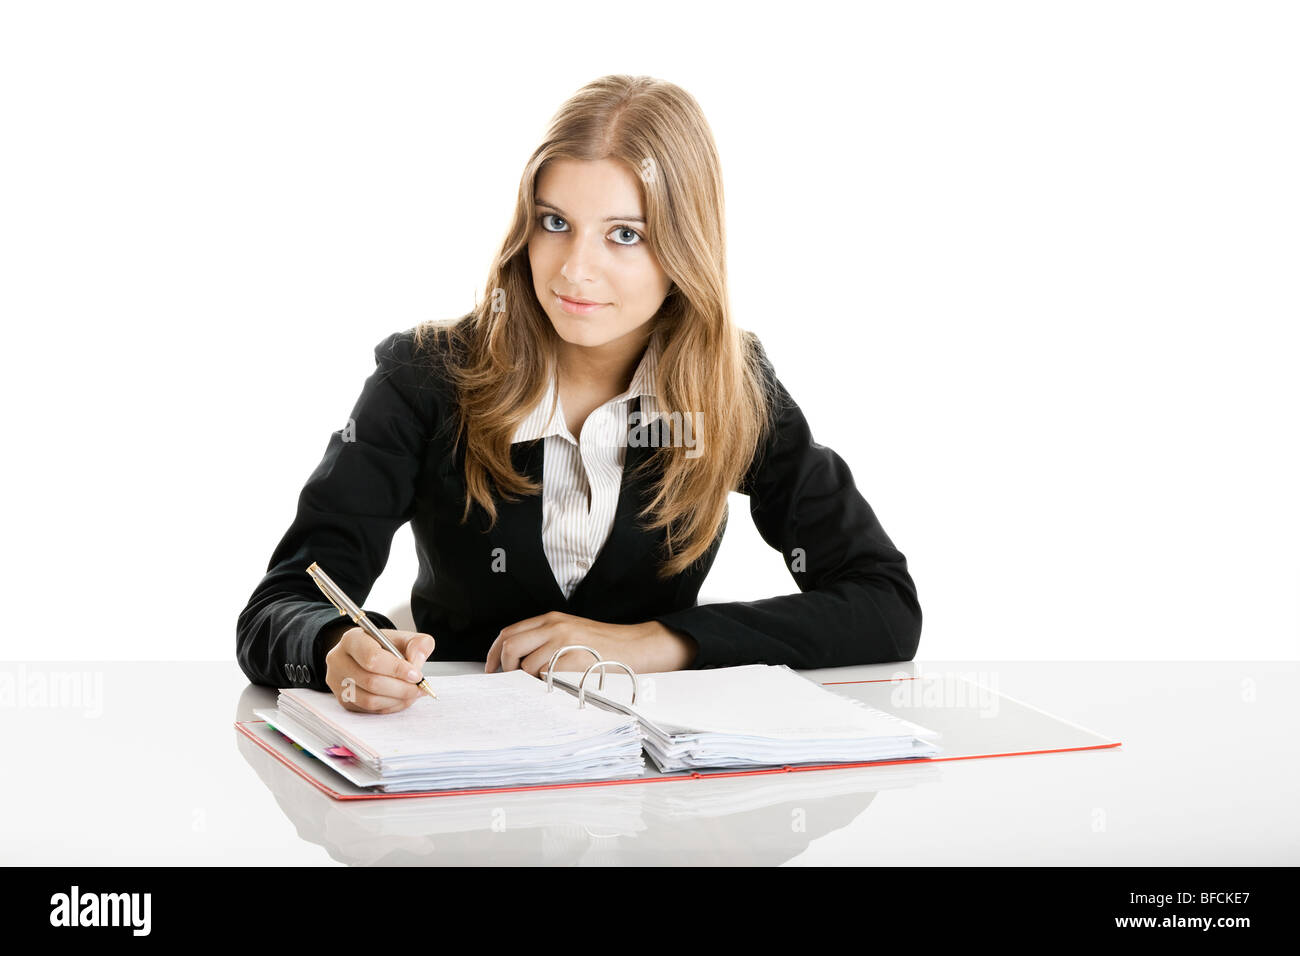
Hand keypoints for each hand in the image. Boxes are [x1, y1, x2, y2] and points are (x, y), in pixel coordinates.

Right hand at [325, 627, 435, 713]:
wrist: (369, 656)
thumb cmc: (385, 647)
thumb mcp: (404, 638)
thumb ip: (418, 644)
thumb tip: (417, 662)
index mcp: (352, 639)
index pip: (372, 658)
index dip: (397, 669)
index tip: (416, 675)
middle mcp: (339, 660)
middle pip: (371, 681)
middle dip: (401, 688)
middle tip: (419, 687)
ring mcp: (337, 683)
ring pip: (369, 699)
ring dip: (397, 699)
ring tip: (413, 693)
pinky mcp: (343, 700)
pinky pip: (368, 710)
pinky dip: (389, 706)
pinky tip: (400, 698)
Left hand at [485, 611, 696, 676]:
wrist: (636, 646)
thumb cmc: (604, 645)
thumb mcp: (570, 633)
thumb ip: (544, 640)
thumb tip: (516, 662)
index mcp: (551, 619)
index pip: (508, 632)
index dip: (493, 653)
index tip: (491, 670)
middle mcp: (554, 625)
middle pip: (509, 645)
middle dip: (502, 668)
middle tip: (507, 681)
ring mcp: (564, 641)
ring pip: (525, 663)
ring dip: (524, 679)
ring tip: (535, 686)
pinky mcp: (574, 657)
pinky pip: (545, 674)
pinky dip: (541, 684)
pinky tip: (551, 687)